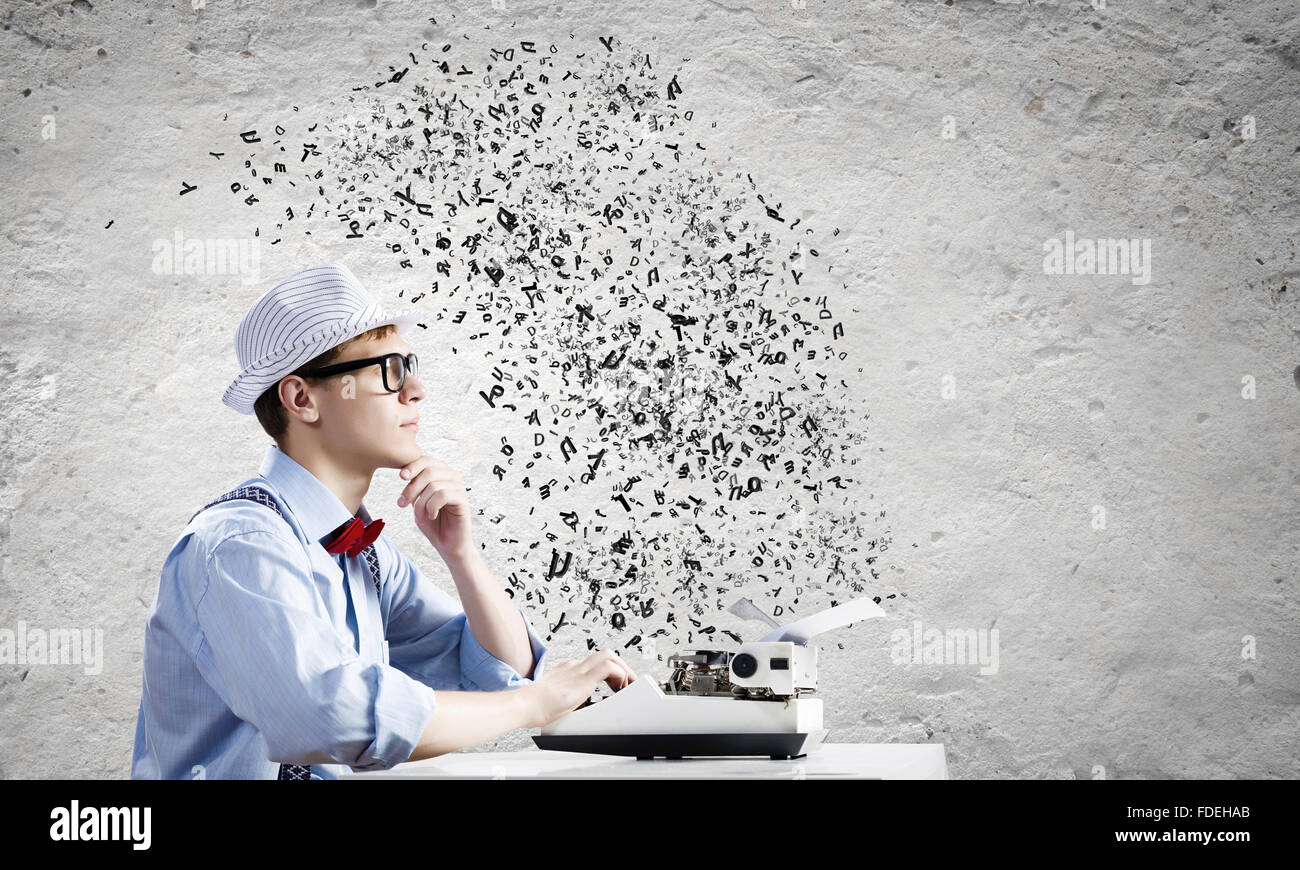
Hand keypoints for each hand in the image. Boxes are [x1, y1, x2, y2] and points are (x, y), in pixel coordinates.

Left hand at [397, 454, 472, 558]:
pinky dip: (431, 507)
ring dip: (420, 503)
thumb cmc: (433, 523)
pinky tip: (431, 516)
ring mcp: (459, 488)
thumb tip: (404, 473)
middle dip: (412, 488)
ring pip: (434, 485)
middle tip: (402, 504)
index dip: (412, 466)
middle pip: (429, 470)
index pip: (426, 460)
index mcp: (441, 474)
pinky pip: (442, 495)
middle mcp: (452, 477)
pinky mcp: (463, 500)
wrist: (448, 544)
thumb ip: (414, 487)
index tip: (401, 477)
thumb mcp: (419, 502)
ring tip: (419, 517)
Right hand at [521, 649, 637, 728]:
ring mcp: (578, 671)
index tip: (615, 685)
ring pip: (609, 655)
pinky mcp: (582, 680)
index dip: (609, 671)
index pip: (594, 662)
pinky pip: (609, 667)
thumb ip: (567, 700)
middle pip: (605, 654)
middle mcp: (574, 667)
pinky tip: (619, 688)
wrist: (524, 705)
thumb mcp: (555, 700)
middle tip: (627, 683)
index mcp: (567, 671)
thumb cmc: (534, 707)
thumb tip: (574, 710)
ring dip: (623, 668)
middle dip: (621, 665)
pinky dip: (620, 675)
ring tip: (626, 685)